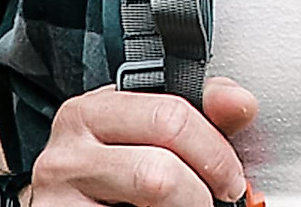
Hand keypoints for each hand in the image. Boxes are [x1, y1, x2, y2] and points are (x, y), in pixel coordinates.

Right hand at [26, 75, 257, 204]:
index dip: (213, 148)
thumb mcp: (148, 133)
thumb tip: (241, 103)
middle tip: (220, 198)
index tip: (230, 173)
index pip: (169, 116)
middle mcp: (68, 152)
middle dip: (204, 187)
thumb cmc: (113, 174)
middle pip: (161, 169)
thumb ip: (198, 113)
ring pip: (151, 194)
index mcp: (91, 111)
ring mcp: (60, 196)